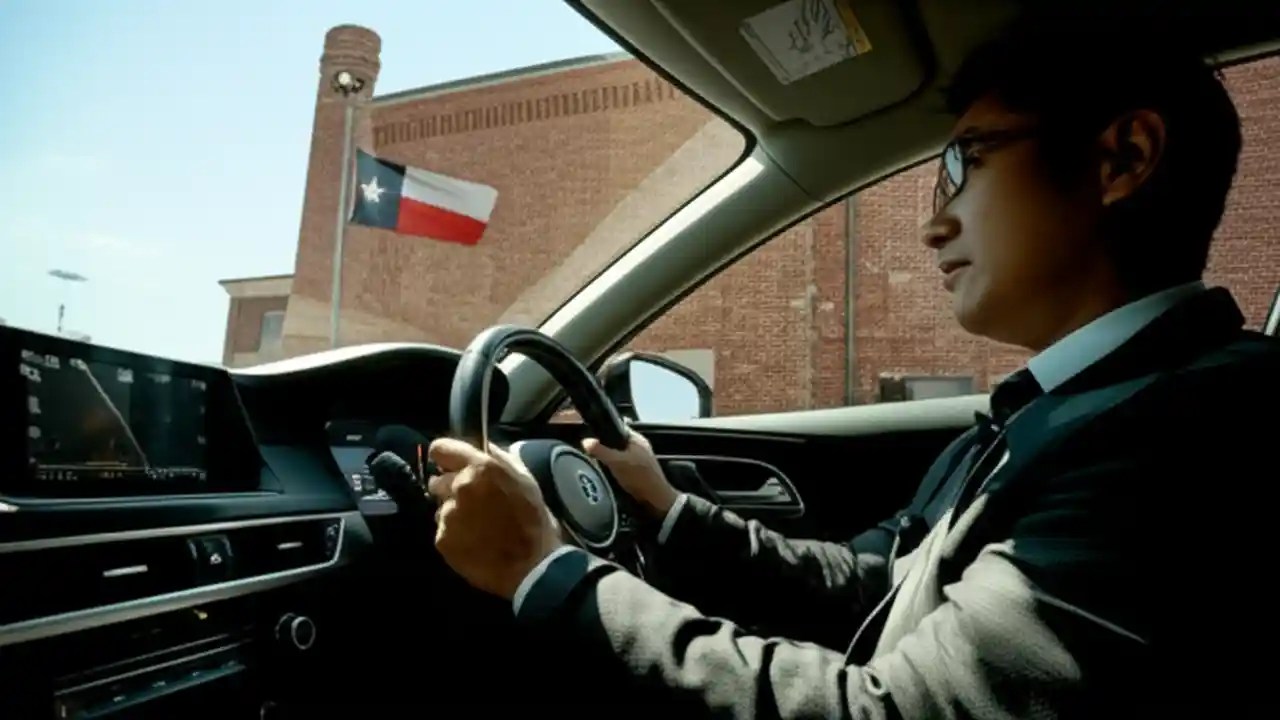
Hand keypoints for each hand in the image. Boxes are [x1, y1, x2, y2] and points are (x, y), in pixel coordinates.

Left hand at [427, 438, 564, 599]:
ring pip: (441, 508)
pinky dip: (455, 536)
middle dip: (451, 489)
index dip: (446, 456)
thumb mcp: (525, 479)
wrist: (533, 566)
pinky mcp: (442, 540)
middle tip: (473, 503)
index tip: (451, 464)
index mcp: (481, 468)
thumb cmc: (534, 520)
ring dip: (454, 514)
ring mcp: (448, 515)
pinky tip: (475, 543)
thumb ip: (500, 457)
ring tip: (478, 527)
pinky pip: (443, 531)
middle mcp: (459, 487)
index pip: (440, 448)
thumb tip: (482, 446)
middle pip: (437, 481)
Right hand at [582, 429, 678, 518]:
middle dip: (605, 447)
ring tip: (598, 463)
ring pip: (619, 454)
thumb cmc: (638, 477)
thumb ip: (600, 451)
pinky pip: (622, 465)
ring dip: (610, 459)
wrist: (655, 499)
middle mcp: (639, 446)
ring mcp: (640, 459)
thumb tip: (585, 441)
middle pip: (616, 442)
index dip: (604, 430)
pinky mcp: (639, 471)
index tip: (591, 437)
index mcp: (637, 438)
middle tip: (592, 453)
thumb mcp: (616, 462)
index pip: (617, 427)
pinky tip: (609, 474)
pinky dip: (615, 468)